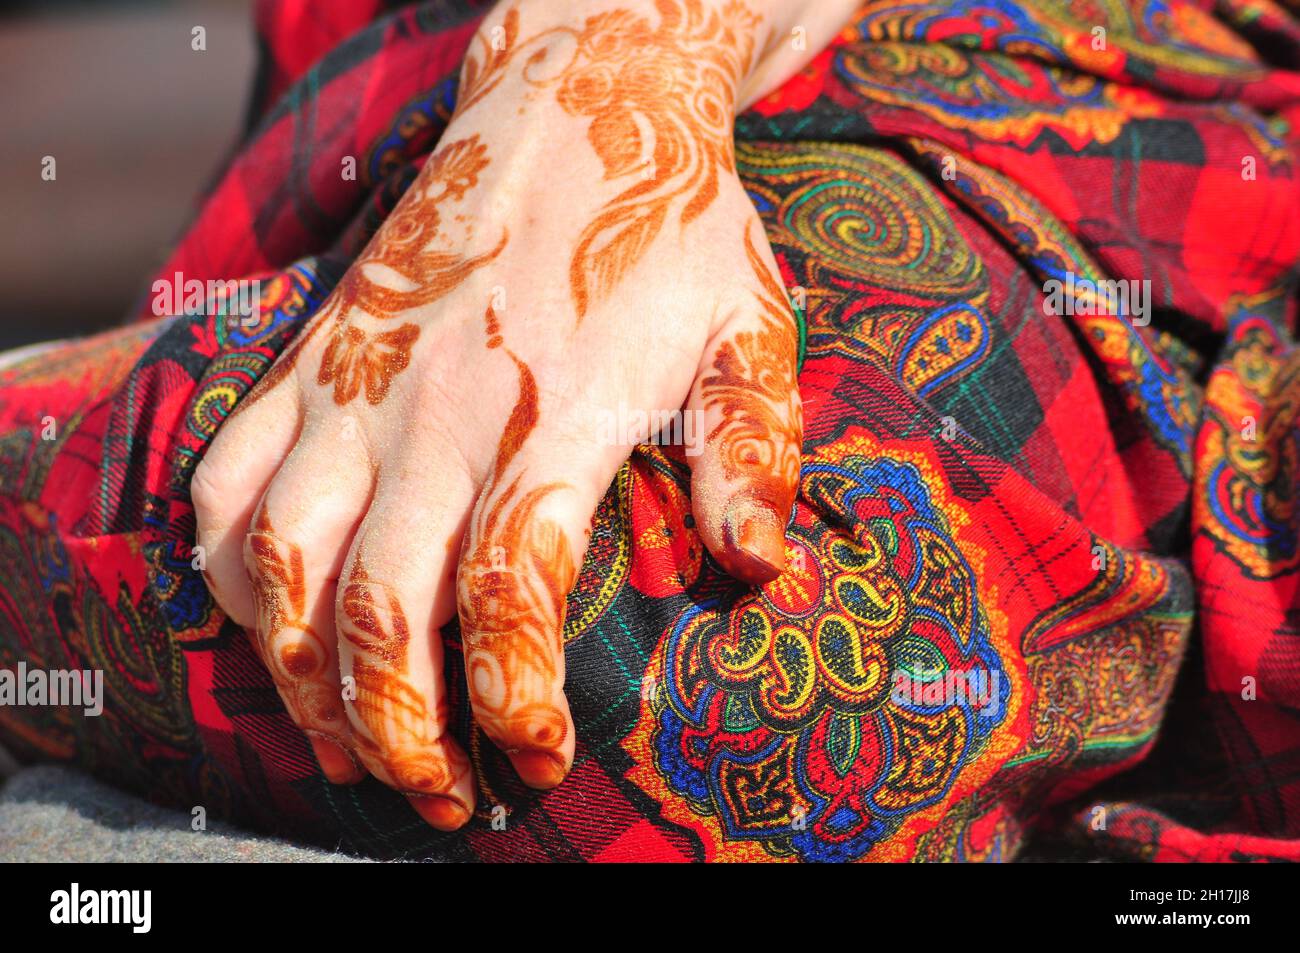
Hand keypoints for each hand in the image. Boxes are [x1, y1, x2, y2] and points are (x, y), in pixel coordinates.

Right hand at [192, 0, 853, 829]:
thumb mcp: (748, 327)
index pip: (508, 591)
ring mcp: (354, 385)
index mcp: (553, 415)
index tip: (536, 763)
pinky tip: (270, 623)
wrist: (573, 97)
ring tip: (350, 744)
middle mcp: (435, 411)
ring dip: (304, 678)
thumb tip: (760, 573)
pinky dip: (228, 571)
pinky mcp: (309, 359)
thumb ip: (752, 452)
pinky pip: (225, 482)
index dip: (514, 700)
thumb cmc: (669, 224)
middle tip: (442, 798)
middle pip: (380, 609)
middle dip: (398, 734)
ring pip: (281, 564)